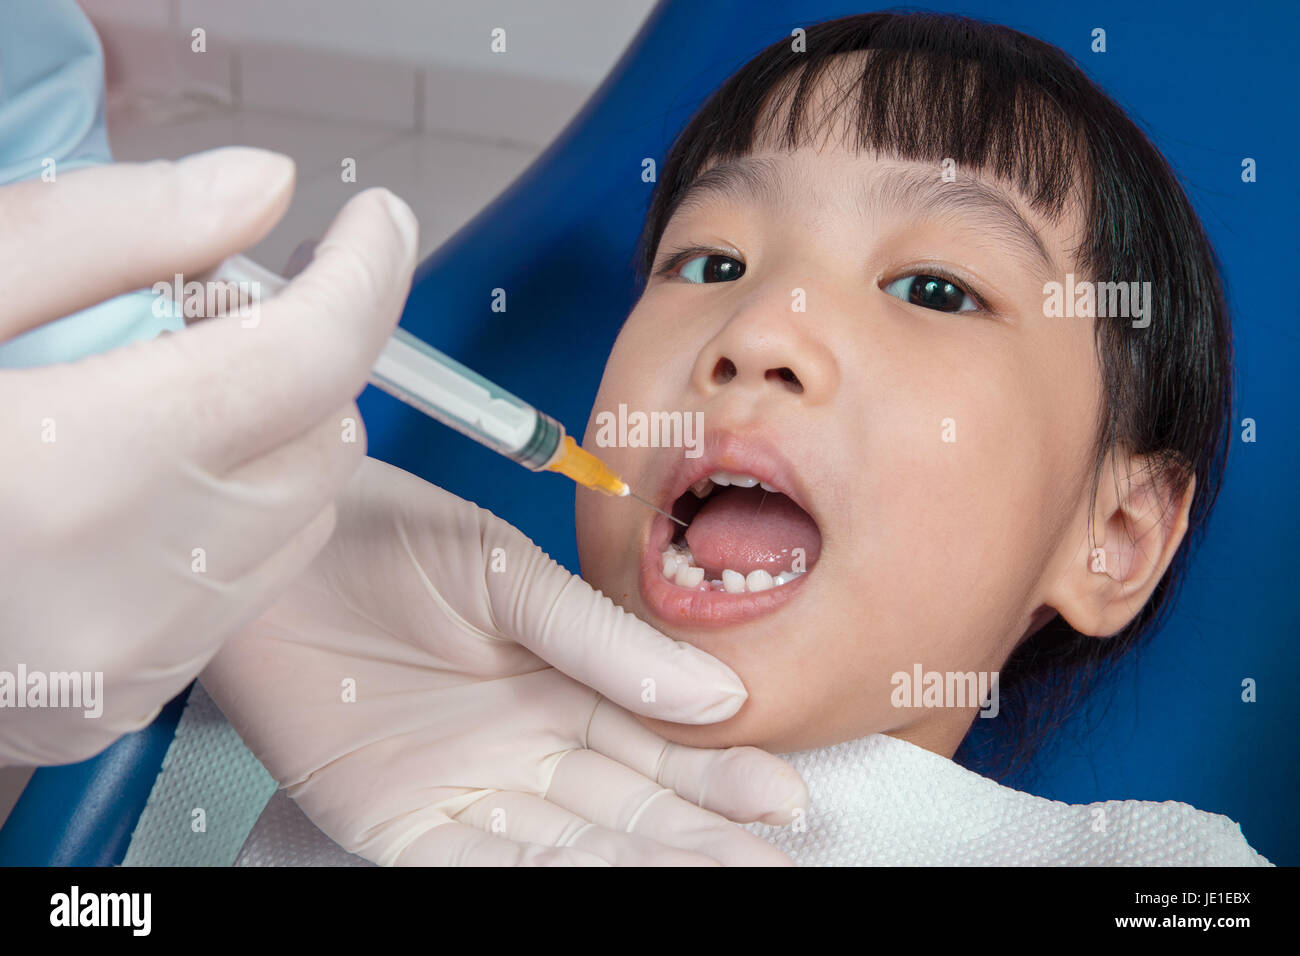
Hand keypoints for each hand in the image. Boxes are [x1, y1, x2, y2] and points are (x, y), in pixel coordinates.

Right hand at [0, 148, 417, 764]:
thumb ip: (106, 231)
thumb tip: (261, 192)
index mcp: (82, 470)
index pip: (309, 358)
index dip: (363, 274)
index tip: (372, 225)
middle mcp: (128, 590)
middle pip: (323, 441)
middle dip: (292, 362)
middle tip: (196, 319)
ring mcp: (130, 662)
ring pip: (302, 518)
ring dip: (263, 446)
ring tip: (142, 407)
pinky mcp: (119, 703)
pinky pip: (244, 588)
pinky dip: (224, 524)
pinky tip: (127, 493)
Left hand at [201, 456, 807, 864]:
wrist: (271, 546)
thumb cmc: (384, 535)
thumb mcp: (507, 576)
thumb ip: (600, 642)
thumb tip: (717, 697)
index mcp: (563, 677)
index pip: (660, 739)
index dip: (721, 772)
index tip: (781, 796)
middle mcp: (526, 742)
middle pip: (629, 806)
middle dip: (700, 839)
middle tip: (774, 866)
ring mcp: (468, 788)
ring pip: (570, 845)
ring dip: (640, 867)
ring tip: (718, 881)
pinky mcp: (401, 824)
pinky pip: (478, 867)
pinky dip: (537, 880)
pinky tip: (600, 884)